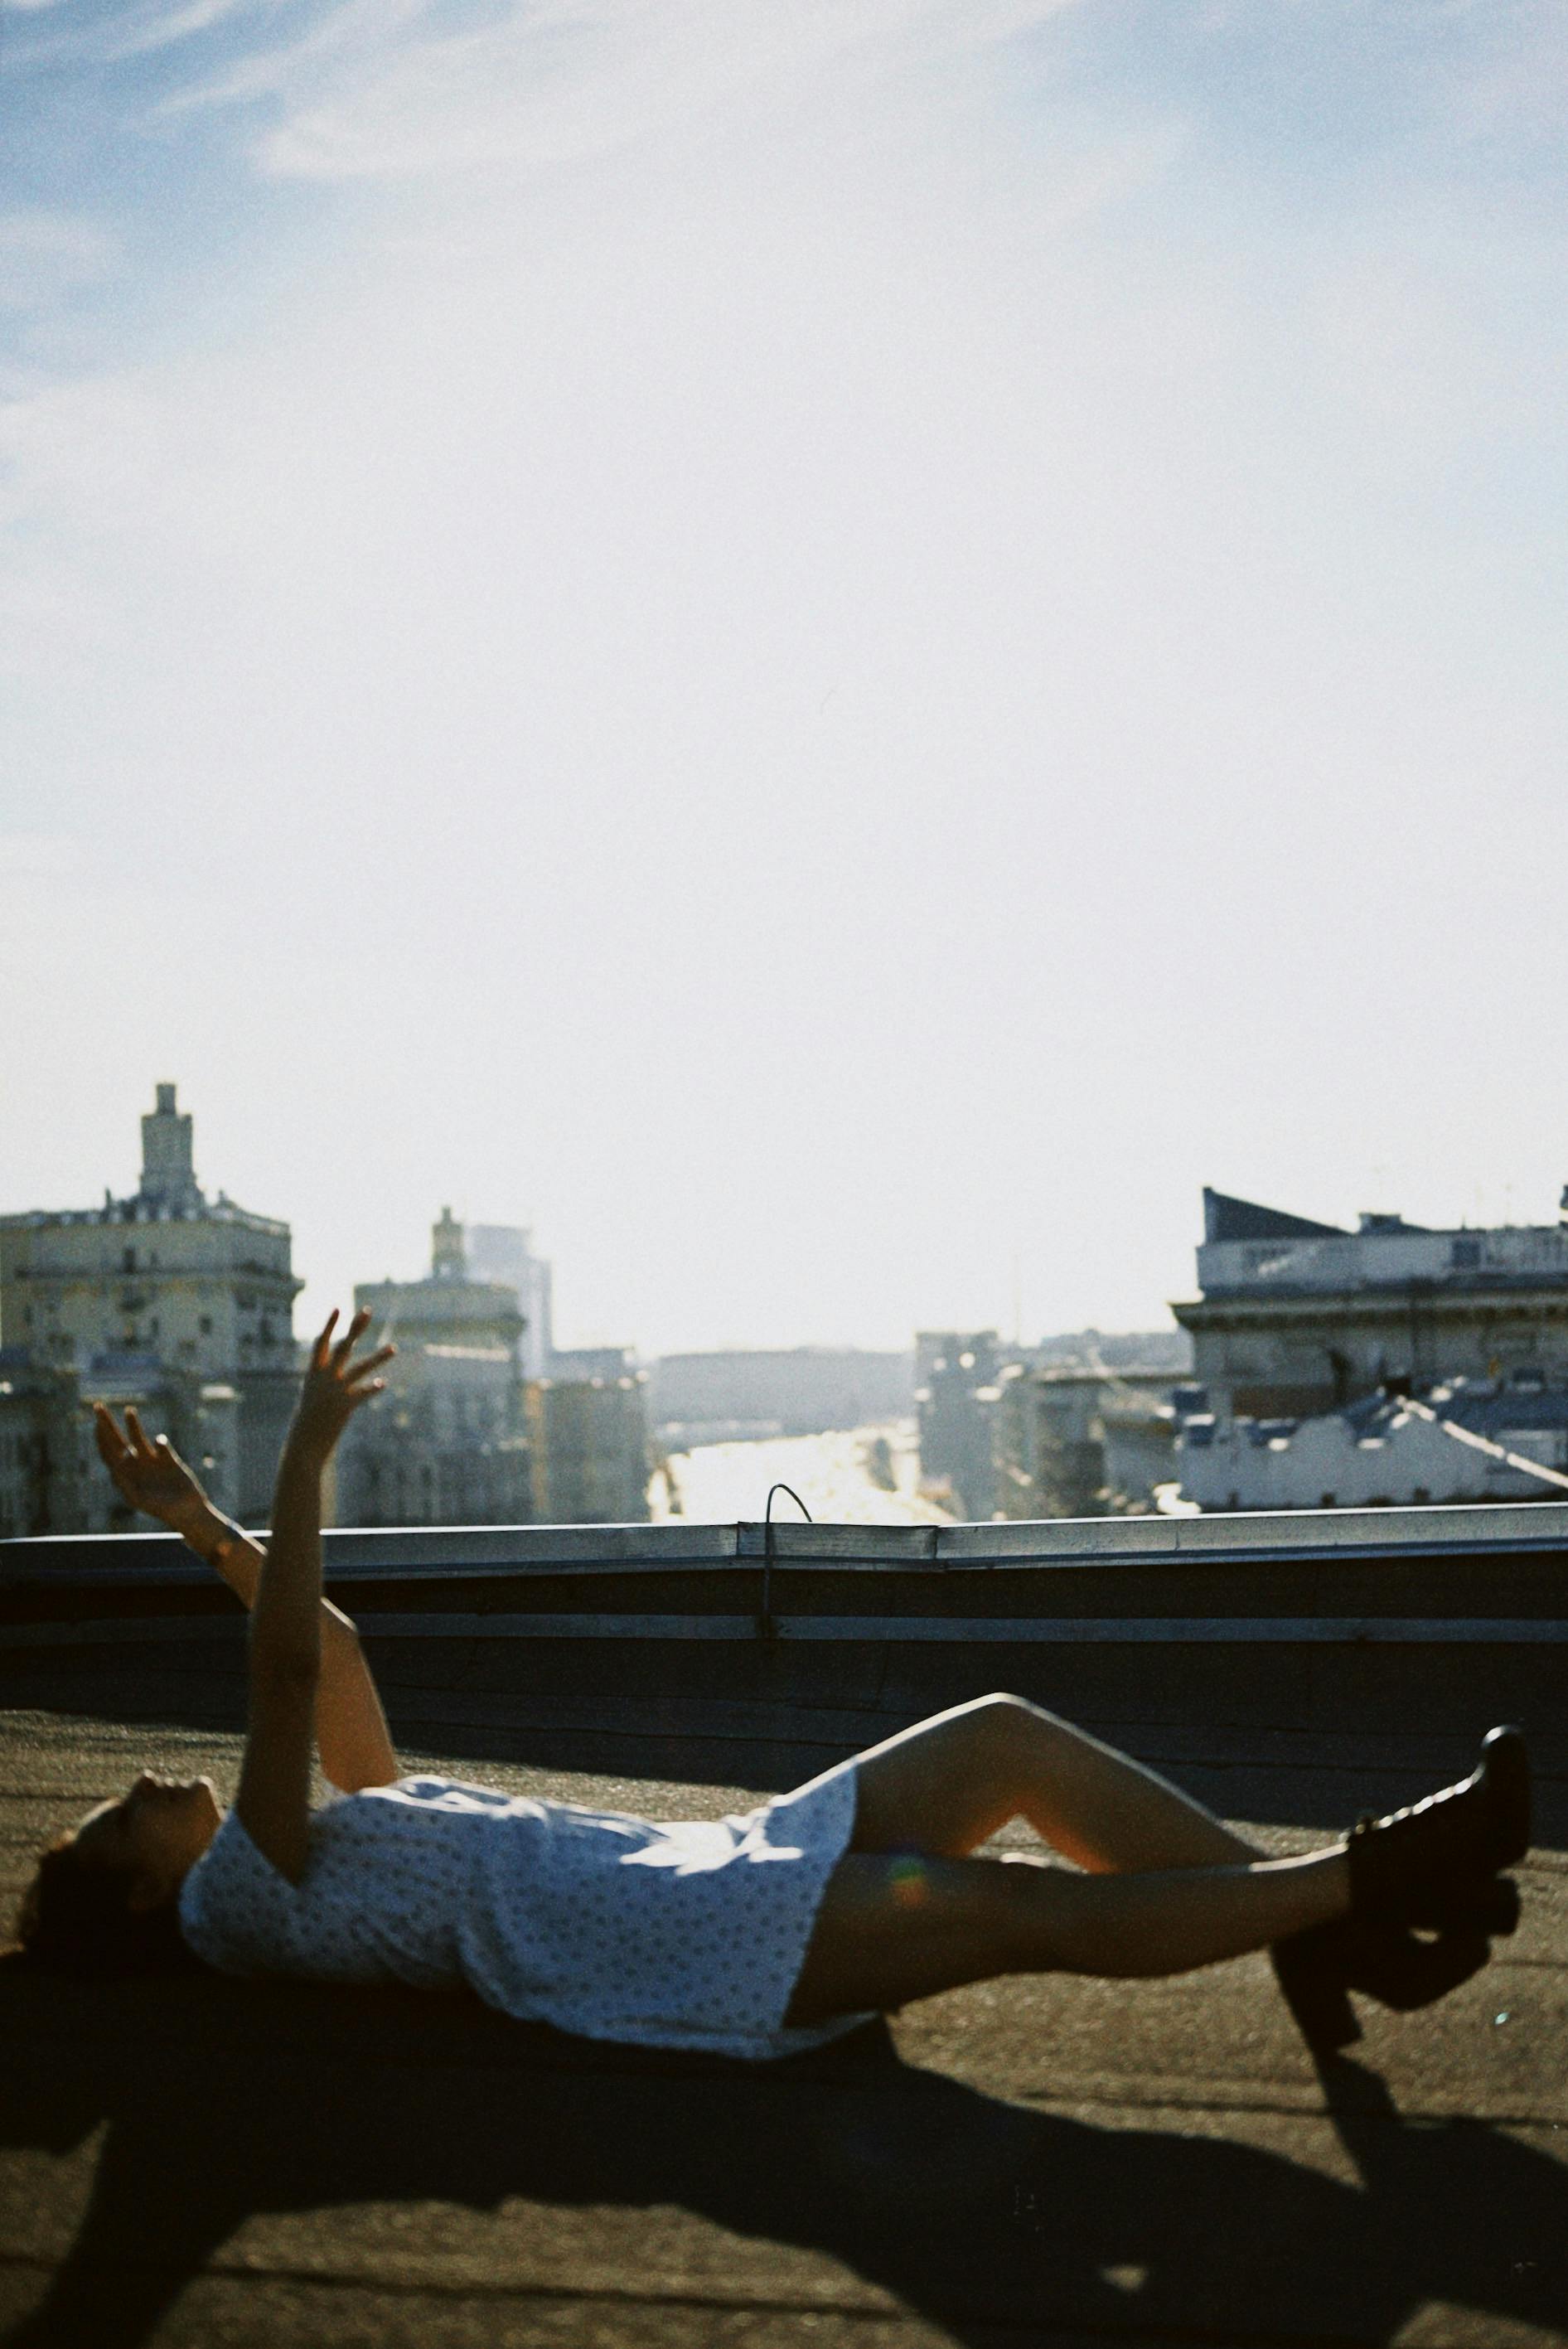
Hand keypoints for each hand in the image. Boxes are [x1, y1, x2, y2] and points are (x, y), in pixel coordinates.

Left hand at [93, 1403, 215, 1535]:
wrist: (186, 1511)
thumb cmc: (160, 1508)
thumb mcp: (138, 1499)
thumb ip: (125, 1483)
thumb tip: (114, 1467)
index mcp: (125, 1474)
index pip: (107, 1452)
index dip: (100, 1437)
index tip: (96, 1423)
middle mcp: (135, 1465)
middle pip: (117, 1440)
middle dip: (107, 1424)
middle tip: (98, 1406)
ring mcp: (151, 1461)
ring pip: (138, 1438)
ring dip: (132, 1424)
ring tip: (129, 1410)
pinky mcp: (169, 1459)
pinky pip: (162, 1445)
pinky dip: (160, 1442)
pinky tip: (159, 1442)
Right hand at [287, 1309, 394, 1463]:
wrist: (303, 1445)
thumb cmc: (308, 1421)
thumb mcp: (312, 1396)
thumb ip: (322, 1381)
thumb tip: (331, 1369)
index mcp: (313, 1374)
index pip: (321, 1343)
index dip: (329, 1325)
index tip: (338, 1307)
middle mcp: (324, 1378)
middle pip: (343, 1346)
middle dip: (355, 1328)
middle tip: (367, 1310)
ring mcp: (335, 1391)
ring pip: (360, 1368)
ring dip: (378, 1357)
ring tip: (395, 1348)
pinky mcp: (344, 1406)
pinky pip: (361, 1393)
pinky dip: (372, 1389)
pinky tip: (383, 1384)